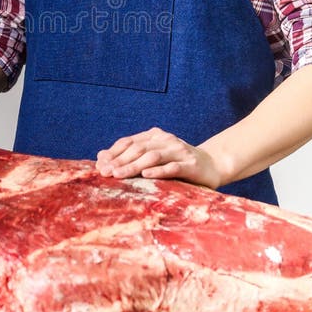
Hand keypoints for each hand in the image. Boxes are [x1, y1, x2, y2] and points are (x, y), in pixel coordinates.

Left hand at [96, 127, 223, 188]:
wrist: (212, 164)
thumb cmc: (177, 163)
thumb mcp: (153, 157)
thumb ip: (130, 155)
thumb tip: (101, 156)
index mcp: (154, 136)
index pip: (129, 142)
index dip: (113, 153)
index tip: (99, 165)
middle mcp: (165, 140)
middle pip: (138, 149)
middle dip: (119, 161)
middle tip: (104, 172)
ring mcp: (179, 151)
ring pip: (152, 157)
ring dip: (134, 166)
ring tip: (119, 174)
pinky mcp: (190, 164)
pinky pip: (173, 167)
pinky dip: (159, 170)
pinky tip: (147, 174)